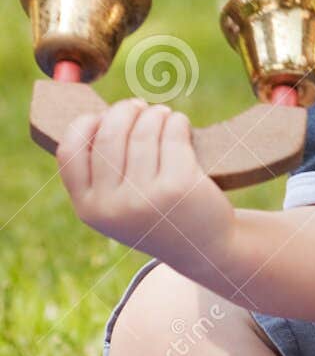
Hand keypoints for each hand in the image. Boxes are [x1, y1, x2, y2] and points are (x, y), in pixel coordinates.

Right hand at [56, 98, 237, 272]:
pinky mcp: (179, 186)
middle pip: (110, 134)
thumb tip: (98, 118)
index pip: (69, 151)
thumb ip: (99, 175)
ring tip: (163, 115)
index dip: (86, 124)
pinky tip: (179, 123)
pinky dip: (176, 121)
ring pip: (143, 131)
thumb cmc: (156, 217)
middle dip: (125, 111)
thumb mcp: (117, 207)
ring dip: (154, 114)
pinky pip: (172, 135)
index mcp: (88, 209)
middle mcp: (113, 206)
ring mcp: (146, 197)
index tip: (104, 117)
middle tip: (139, 107)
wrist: (203, 248)